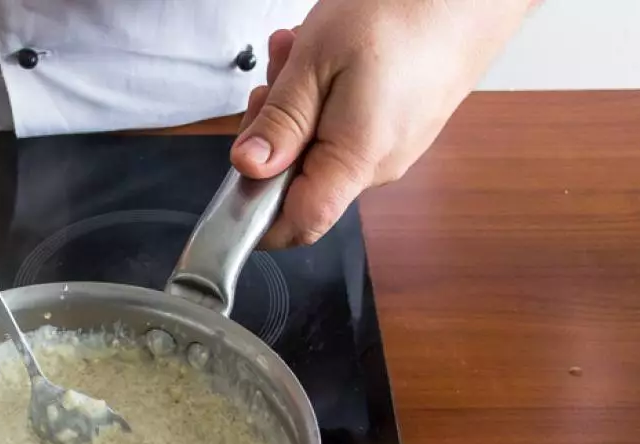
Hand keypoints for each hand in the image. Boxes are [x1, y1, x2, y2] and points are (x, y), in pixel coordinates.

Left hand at [231, 0, 533, 248]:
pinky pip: (344, 128)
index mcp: (356, 161)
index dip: (257, 214)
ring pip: (318, 147)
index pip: (298, 226)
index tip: (238, 173)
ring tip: (299, 52)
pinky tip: (324, 57)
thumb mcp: (316, 63)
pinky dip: (323, 96)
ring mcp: (392, 148)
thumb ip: (282, 123)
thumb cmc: (401, 15)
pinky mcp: (398, 128)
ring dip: (296, 104)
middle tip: (273, 79)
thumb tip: (249, 168)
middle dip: (272, 132)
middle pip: (299, 180)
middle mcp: (378, 167)